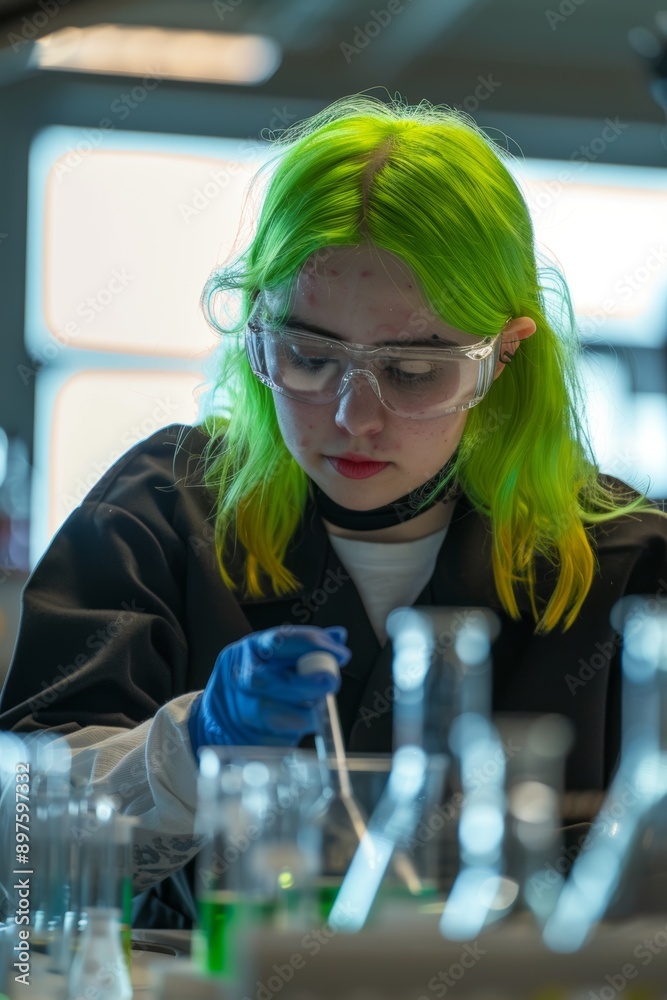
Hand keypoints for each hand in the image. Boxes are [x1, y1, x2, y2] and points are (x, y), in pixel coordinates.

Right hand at [187, 625, 349, 753]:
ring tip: (319, 707)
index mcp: (249, 650)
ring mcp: (237, 710)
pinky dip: (293, 731)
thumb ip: (305, 648)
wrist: (221, 718)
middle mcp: (238, 677)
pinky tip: (305, 723)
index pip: (279, 641)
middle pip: (271, 679)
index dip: (313, 645)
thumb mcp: (277, 657)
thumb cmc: (258, 683)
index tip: (341, 654)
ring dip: (303, 711)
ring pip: (268, 711)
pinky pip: (272, 737)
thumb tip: (338, 637)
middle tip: (331, 683)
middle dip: (306, 682)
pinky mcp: (243, 737)